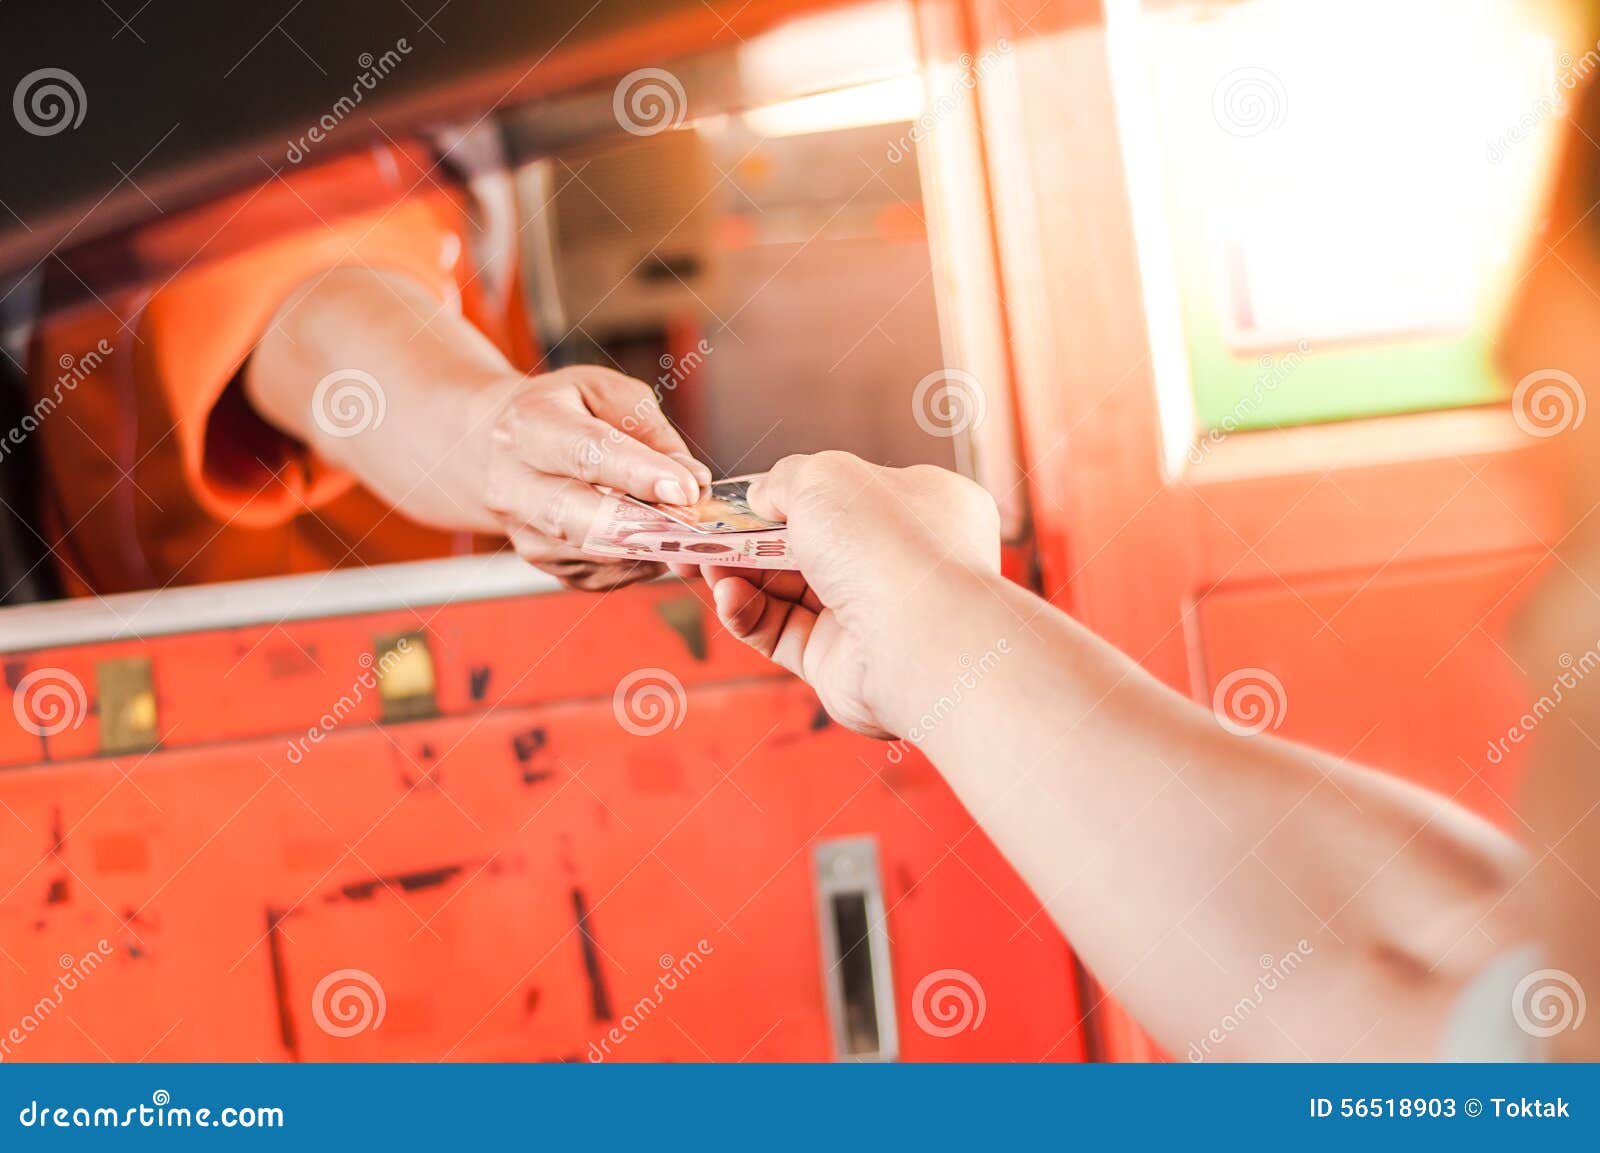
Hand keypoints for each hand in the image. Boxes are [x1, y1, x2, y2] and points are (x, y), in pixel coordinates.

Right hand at [482, 365, 711, 589]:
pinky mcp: (545, 563)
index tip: (685, 489)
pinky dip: (639, 561)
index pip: (585, 454)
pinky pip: (602, 573)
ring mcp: (525, 532)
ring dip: (650, 546)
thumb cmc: (565, 411)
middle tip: (695, 521)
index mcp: (528, 427)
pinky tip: (655, 538)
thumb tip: (693, 482)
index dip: (638, 475)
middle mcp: (513, 485)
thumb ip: (653, 435)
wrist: (505, 444)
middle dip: (646, 524)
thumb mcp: (609, 395)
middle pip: (579, 518)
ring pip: (596, 554)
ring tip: (686, 527)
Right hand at [701, 452, 999, 736]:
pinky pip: (781, 632)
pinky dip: (747, 613)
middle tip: (702, 535)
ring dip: (741, 574)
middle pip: (810, 544)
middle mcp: (900, 561)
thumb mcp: (825, 477)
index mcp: (921, 505)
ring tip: (703, 565)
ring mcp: (870, 614)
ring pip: (788, 590)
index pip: (848, 494)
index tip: (741, 499)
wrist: (917, 640)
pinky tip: (728, 597)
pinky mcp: (839, 663)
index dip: (793, 495)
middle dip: (751, 539)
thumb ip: (785, 479)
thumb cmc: (885, 543)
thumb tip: (760, 495)